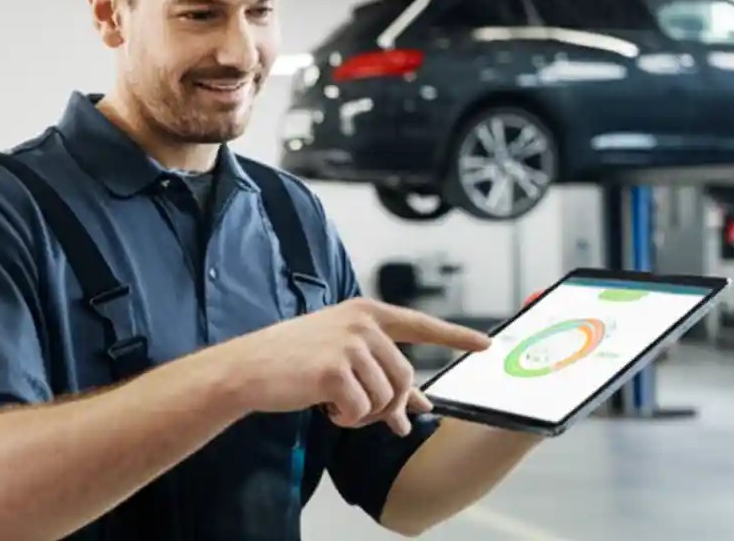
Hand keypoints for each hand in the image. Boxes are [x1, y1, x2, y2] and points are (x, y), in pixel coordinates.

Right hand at [220, 298, 490, 435]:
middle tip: (376, 420)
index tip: (485, 345)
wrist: (249, 368)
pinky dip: (347, 419)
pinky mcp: (335, 369)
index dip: (455, 337)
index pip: (421, 325)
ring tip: (339, 406)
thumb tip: (421, 406)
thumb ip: (382, 372)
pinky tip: (326, 408)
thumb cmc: (293, 361)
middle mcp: (362, 323)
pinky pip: (362, 410)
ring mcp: (349, 344)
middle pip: (404, 377)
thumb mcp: (343, 357)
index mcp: (366, 313)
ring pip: (385, 397)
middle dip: (392, 406)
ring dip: (365, 414)